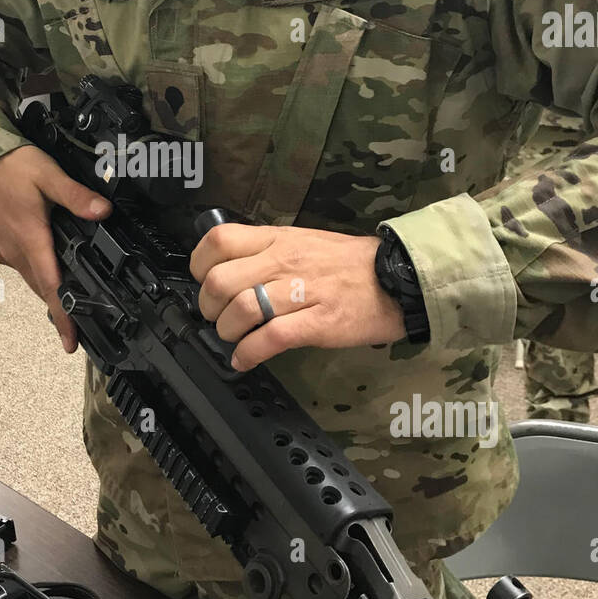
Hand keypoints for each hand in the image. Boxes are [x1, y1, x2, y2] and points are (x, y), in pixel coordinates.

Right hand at [0, 146, 110, 351]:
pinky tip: (40, 253)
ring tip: (65, 287)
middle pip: (40, 286)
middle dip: (58, 305)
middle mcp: (13, 250)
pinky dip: (31, 264)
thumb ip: (75, 196)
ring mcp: (0, 250)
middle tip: (77, 324)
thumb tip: (103, 212)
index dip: (62, 315)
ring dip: (45, 282)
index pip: (50, 286)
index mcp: (29, 238)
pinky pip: (16, 262)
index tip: (69, 341)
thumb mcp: (48, 174)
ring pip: (28, 275)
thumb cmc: (9, 166)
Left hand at [190, 223, 406, 369]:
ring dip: (228, 332)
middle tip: (218, 317)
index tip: (203, 281)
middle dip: (209, 307)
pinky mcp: (319, 322)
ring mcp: (303, 292)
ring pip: (242, 311)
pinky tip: (245, 359)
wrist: (398, 278)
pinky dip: (249, 353)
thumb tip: (228, 269)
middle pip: (221, 281)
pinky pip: (271, 338)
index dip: (200, 264)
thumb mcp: (303, 241)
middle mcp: (285, 261)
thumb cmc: (349, 263)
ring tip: (234, 338)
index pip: (219, 240)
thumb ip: (266, 251)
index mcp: (278, 239)